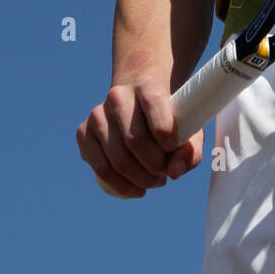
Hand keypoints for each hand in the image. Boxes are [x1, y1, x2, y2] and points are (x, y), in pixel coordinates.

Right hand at [76, 78, 204, 198]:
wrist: (139, 102)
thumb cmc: (169, 118)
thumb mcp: (188, 128)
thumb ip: (190, 151)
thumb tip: (173, 172)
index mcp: (147, 84)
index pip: (153, 102)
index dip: (165, 129)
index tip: (173, 146)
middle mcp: (118, 95)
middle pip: (135, 138)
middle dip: (155, 165)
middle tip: (165, 173)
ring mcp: (98, 114)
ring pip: (118, 159)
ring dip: (141, 180)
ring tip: (155, 181)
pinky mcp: (84, 132)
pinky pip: (100, 169)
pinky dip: (122, 186)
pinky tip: (137, 188)